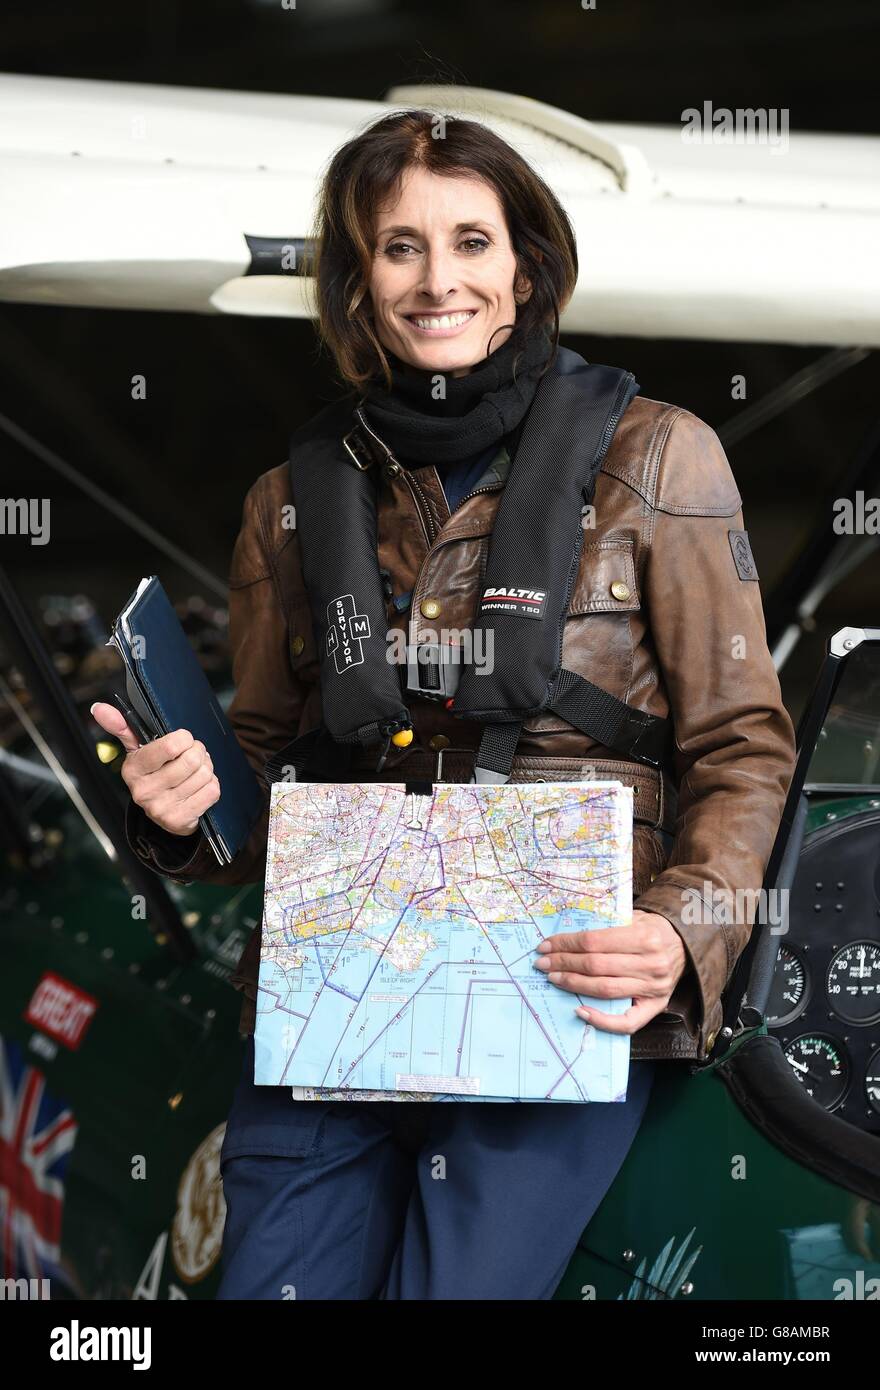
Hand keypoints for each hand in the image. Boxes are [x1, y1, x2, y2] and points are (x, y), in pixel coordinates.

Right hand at [90, 701, 219, 836]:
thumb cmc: (153, 773)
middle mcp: (144, 791)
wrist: (163, 812)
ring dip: (206, 769)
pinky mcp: (180, 821)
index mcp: (133, 769)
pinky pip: (212, 791)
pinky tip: (198, 787)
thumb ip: (121, 727)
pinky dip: (211, 785)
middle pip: (192, 759)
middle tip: (192, 755)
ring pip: (204, 774)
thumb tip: (99, 708)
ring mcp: (162, 808)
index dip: (184, 739)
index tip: (182, 740)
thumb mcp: (137, 751)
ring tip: (195, 772)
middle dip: (198, 752)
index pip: (171, 746)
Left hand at [534, 910, 687, 1034]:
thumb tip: (567, 935)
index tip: (545, 946)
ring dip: (573, 985)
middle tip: (542, 963)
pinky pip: (627, 1023)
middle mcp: (650, 963)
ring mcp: (654, 988)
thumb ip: (607, 925)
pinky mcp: (656, 1006)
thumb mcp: (633, 917)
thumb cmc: (652, 929)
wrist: (686, 945)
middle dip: (563, 964)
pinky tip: (580, 1010)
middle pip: (596, 966)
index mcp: (644, 936)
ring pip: (605, 990)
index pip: (594, 942)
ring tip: (553, 978)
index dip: (566, 944)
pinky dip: (601, 1020)